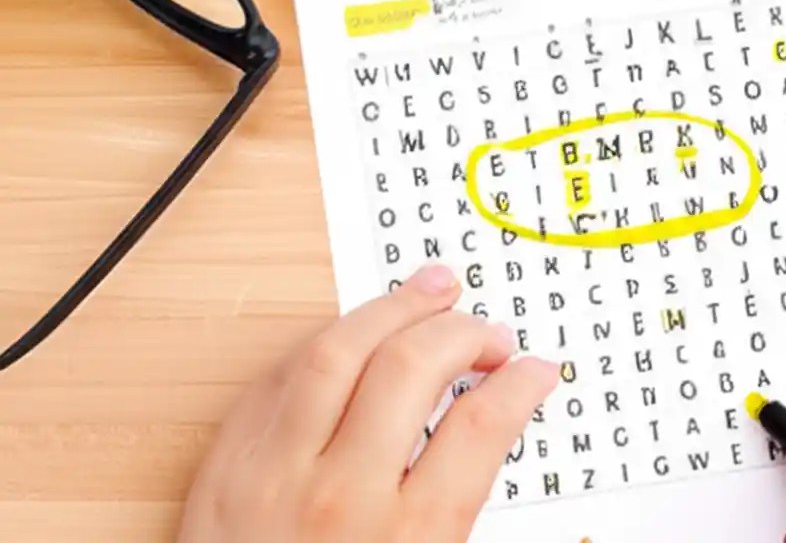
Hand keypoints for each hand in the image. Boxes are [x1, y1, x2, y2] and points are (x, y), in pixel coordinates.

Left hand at [176, 263, 559, 542]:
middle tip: (487, 335)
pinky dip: (327, 340)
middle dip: (464, 334)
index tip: (534, 370)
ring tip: (431, 290)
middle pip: (415, 368)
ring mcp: (276, 471)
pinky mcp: (228, 464)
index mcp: (409, 537)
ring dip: (394, 308)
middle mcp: (343, 496)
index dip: (520, 383)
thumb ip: (450, 505)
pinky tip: (357, 328)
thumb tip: (487, 428)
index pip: (482, 426)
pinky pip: (279, 375)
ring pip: (339, 350)